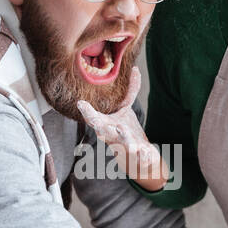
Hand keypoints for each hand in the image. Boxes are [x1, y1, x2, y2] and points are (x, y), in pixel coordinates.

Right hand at [75, 67, 167, 189]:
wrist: (137, 158)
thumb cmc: (126, 130)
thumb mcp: (126, 109)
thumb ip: (130, 90)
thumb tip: (135, 69)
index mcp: (107, 125)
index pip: (94, 118)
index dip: (87, 111)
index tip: (80, 103)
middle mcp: (113, 137)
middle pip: (105, 132)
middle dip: (101, 127)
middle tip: (97, 122)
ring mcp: (126, 147)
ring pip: (124, 144)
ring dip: (125, 141)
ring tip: (125, 135)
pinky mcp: (139, 156)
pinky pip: (141, 157)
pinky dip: (143, 156)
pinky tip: (146, 152)